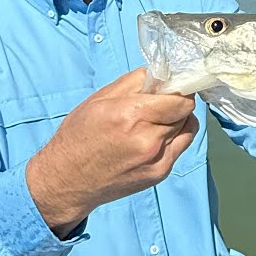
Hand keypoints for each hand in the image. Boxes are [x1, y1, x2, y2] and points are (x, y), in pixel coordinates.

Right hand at [26, 68, 198, 237]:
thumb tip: (161, 74)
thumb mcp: (99, 98)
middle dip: (175, 103)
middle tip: (159, 102)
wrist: (68, 180)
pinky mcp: (160, 173)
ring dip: (177, 120)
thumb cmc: (78, 136)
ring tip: (155, 120)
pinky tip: (154, 136)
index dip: (178, 88)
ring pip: (187, 128)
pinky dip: (174, 137)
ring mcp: (157, 159)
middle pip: (185, 111)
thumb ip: (135, 82)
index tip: (169, 87)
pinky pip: (181, 146)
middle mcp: (148, 139)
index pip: (180, 98)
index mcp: (131, 115)